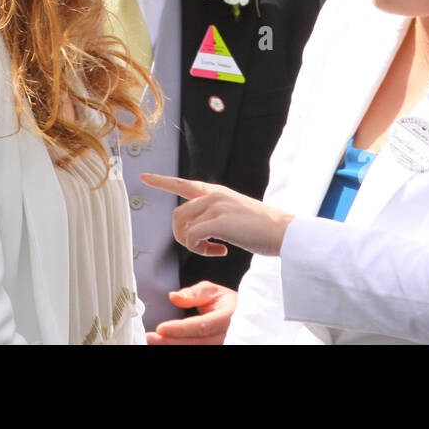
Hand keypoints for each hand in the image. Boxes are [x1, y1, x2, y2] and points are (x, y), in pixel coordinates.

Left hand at [140, 173, 294, 257]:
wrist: (284, 231)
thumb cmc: (263, 228)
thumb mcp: (236, 213)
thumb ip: (217, 214)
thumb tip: (201, 228)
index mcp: (217, 192)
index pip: (184, 183)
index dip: (163, 181)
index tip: (145, 177)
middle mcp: (214, 195)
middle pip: (177, 214)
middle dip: (183, 236)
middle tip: (203, 248)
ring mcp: (217, 206)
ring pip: (183, 226)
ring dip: (192, 244)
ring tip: (212, 250)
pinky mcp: (220, 221)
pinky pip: (192, 237)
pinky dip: (200, 249)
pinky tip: (219, 251)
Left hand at [146, 281, 236, 344]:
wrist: (240, 315)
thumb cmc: (226, 303)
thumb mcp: (212, 290)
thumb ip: (193, 293)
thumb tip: (173, 297)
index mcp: (227, 318)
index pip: (202, 326)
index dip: (180, 329)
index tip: (161, 328)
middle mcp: (227, 336)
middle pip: (197, 343)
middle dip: (171, 342)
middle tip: (151, 337)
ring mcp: (222, 344)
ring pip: (198, 349)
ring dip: (174, 346)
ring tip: (155, 342)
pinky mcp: (215, 347)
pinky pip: (198, 350)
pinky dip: (181, 347)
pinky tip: (167, 344)